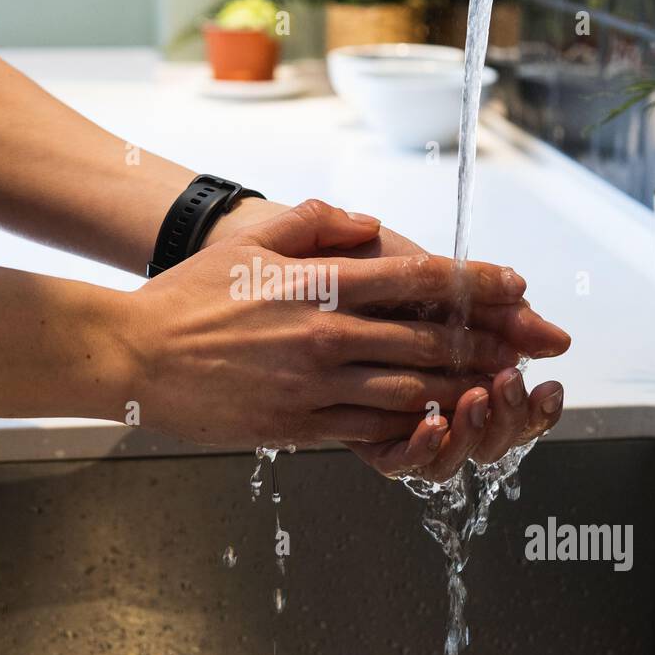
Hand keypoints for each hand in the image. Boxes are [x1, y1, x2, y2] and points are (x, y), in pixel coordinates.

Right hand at [206, 200, 569, 480]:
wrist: (134, 354)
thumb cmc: (190, 295)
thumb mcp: (250, 242)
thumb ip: (315, 224)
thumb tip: (368, 224)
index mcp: (319, 282)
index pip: (419, 280)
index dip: (476, 283)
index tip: (515, 287)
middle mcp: (326, 333)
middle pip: (429, 340)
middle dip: (485, 344)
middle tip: (520, 348)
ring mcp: (313, 384)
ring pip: (410, 392)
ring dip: (459, 391)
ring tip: (491, 390)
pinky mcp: (296, 425)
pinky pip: (370, 430)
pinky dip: (410, 427)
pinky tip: (433, 423)